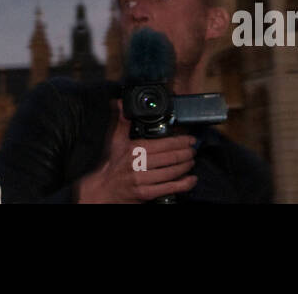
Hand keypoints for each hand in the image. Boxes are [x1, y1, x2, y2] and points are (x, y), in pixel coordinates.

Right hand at [75, 105, 196, 203]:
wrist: (104, 189)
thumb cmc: (111, 165)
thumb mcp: (115, 141)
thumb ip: (121, 122)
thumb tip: (118, 103)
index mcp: (134, 149)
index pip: (163, 143)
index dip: (180, 141)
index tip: (190, 139)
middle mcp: (139, 164)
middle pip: (170, 157)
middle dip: (186, 153)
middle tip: (193, 150)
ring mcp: (143, 180)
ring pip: (171, 172)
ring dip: (185, 166)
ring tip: (191, 161)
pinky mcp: (146, 194)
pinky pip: (169, 188)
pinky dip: (183, 184)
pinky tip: (191, 180)